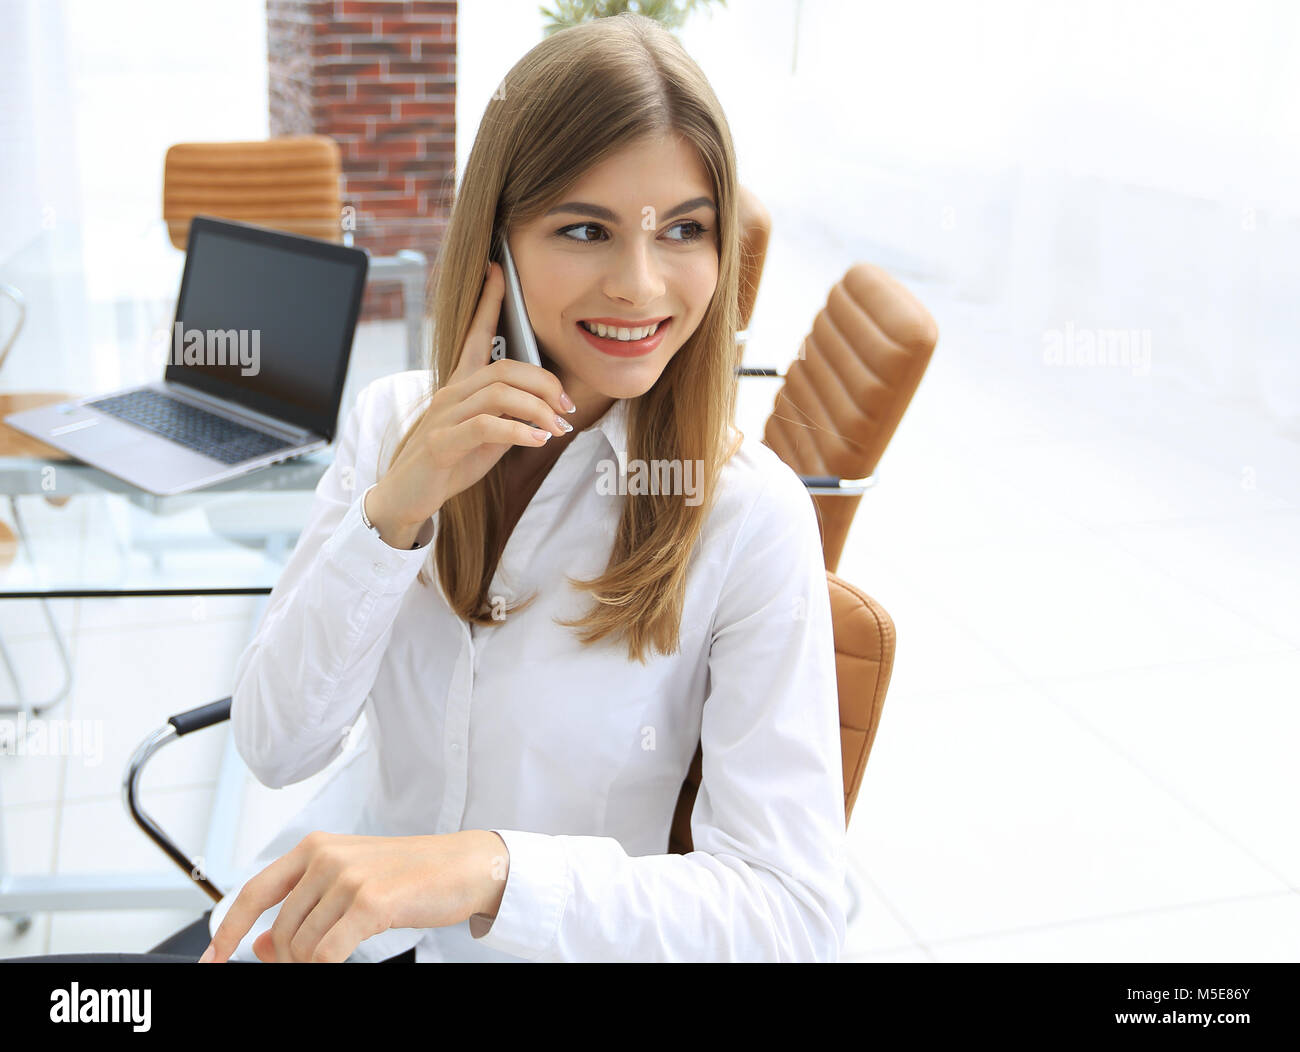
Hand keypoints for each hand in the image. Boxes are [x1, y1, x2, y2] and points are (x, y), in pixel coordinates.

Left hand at [199, 829, 508, 962]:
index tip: (212, 960)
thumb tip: (256, 945)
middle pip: (279, 932)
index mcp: (315, 846)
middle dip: (288, 960)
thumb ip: (302, 907)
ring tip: (343, 953)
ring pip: (301, 948)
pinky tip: (342, 961)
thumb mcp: (350, 882)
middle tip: (316, 962)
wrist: (464, 865)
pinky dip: (328, 967)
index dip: (227, 930)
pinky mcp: (369, 901)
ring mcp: (347, 878)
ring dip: (315, 963)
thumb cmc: (411, 873)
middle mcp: (326, 856)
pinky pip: (327, 955)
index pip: (254, 892)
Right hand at [365, 261, 576, 545]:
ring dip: (538, 409)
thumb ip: (511, 415)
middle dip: (545, 383)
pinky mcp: (441, 441)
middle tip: (568, 407)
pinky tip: (537, 441)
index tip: (498, 269)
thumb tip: (548, 409)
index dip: (488, 301)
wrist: (407, 495)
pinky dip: (518, 431)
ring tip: (557, 428)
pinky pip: (485, 426)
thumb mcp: (488, 435)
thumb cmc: (450, 462)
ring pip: (499, 392)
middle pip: (505, 367)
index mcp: (461, 384)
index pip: (475, 332)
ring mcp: (444, 415)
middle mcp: (451, 391)